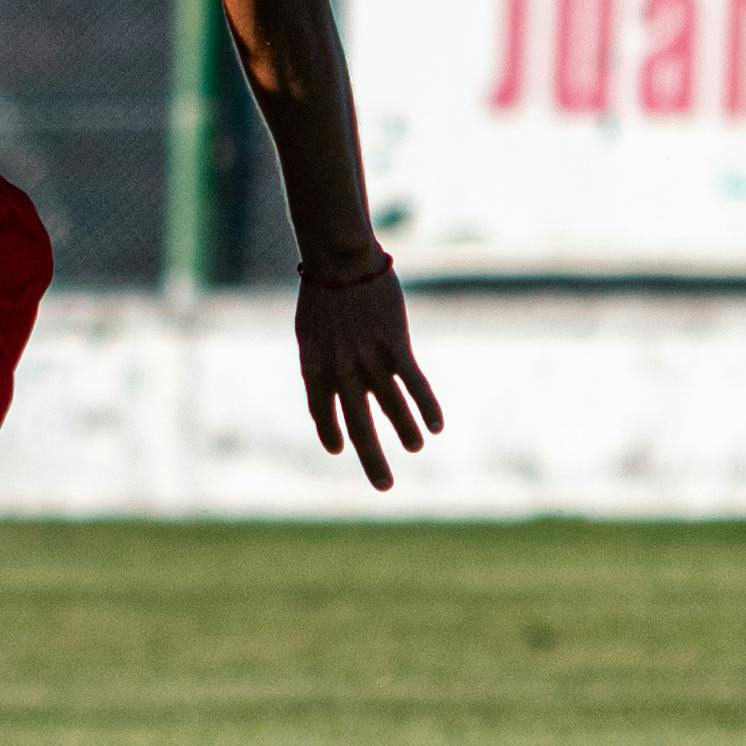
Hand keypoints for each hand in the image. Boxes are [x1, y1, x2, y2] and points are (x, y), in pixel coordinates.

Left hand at [297, 264, 442, 493]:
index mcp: (315, 369)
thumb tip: (326, 390)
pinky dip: (427, 407)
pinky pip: (414, 385)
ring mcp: (369, 361)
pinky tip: (436, 426)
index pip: (323, 414)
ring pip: (392, 407)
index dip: (332, 434)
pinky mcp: (396, 346)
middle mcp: (341, 373)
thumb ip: (319, 364)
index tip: (340, 449)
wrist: (339, 259)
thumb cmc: (322, 293)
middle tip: (384, 486)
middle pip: (359, 425)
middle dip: (372, 458)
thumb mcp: (309, 333)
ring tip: (414, 447)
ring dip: (406, 431)